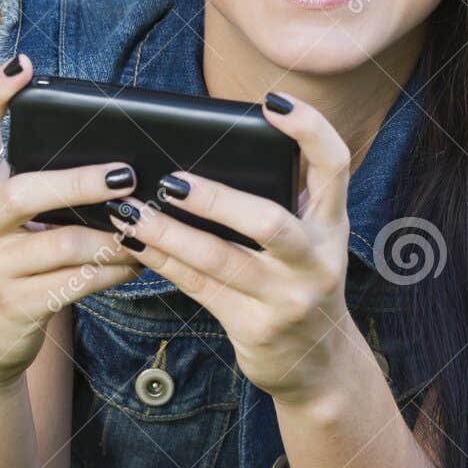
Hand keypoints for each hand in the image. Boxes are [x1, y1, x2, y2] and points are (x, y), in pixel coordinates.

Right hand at [0, 52, 145, 384]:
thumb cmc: (16, 267)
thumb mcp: (15, 225)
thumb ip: (45, 192)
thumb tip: (121, 162)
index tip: (23, 64)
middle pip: (23, 194)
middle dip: (77, 182)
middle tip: (126, 174)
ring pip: (62, 245)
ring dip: (113, 236)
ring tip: (149, 225)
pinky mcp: (15, 306)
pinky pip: (77, 282)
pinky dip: (115, 270)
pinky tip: (141, 260)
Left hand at [104, 91, 358, 404]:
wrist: (318, 364)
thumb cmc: (301, 283)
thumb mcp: (311, 240)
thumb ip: (285, 200)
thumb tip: (216, 148)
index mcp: (332, 224)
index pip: (335, 164)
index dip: (310, 129)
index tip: (273, 103)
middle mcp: (317, 259)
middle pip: (270, 221)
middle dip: (218, 199)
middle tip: (172, 181)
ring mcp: (288, 297)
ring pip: (222, 259)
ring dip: (170, 233)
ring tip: (131, 211)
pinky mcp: (255, 326)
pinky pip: (200, 287)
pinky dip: (164, 261)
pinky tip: (134, 242)